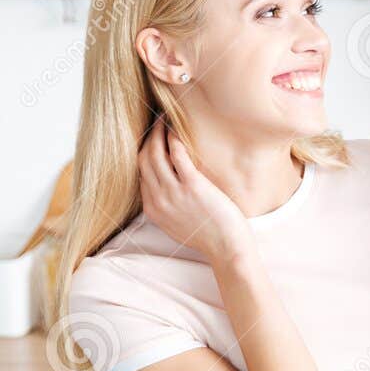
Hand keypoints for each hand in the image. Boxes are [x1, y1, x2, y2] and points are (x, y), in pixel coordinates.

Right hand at [138, 120, 249, 263]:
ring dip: (158, 132)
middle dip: (148, 137)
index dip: (145, 152)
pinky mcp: (192, 186)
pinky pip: (176, 154)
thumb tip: (168, 187)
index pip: (140, 173)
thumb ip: (167, 207)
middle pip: (143, 159)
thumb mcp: (178, 225)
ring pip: (155, 153)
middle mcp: (158, 199)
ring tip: (165, 119)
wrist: (228, 250)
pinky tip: (178, 130)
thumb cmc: (209, 237)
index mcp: (153, 209)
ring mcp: (173, 193)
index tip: (152, 139)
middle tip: (156, 122)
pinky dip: (174, 139)